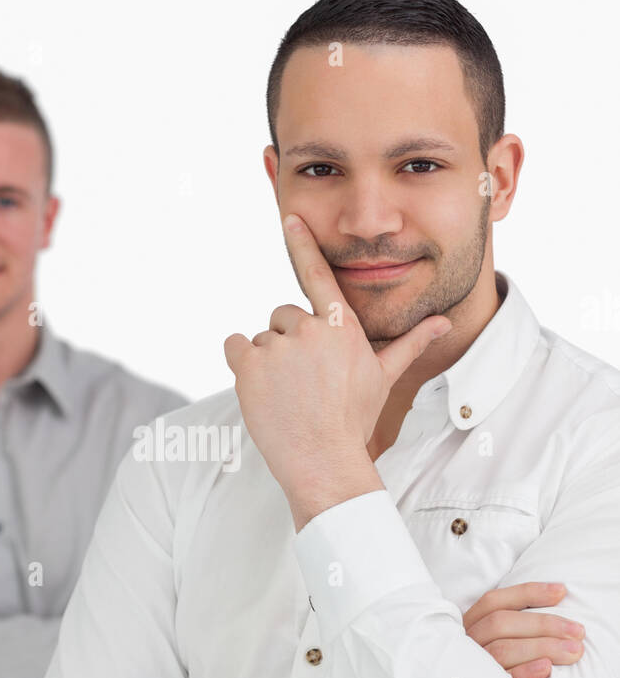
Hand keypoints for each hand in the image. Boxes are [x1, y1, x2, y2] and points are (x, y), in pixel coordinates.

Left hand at [223, 213, 450, 527]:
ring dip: (265, 361)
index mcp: (341, 328)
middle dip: (287, 343)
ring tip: (285, 394)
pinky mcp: (249, 364)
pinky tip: (261, 391)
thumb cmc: (354, 420)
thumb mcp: (383, 377)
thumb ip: (408, 343)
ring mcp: (277, 346)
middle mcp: (309, 329)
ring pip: (260, 338)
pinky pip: (235, 348)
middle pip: (284, 317)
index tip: (289, 217)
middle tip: (301, 382)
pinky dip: (241, 365)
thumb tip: (443, 323)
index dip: (302, 244)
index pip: (318, 275)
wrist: (324, 460)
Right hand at [322, 581, 584, 677]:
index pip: (494, 601)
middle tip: (580, 632)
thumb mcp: (459, 659)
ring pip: (502, 647)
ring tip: (574, 652)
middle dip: (546, 623)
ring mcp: (456, 670)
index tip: (563, 591)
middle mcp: (454, 645)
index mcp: (456, 630)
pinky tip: (545, 671)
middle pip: (503, 623)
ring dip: (543, 646)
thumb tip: (534, 634)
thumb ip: (487, 643)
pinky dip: (521, 674)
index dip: (529, 593)